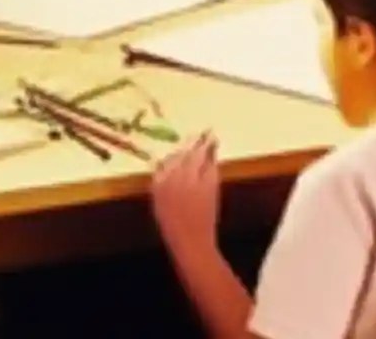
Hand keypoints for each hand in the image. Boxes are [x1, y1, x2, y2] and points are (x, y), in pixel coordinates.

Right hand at [151, 132, 220, 251]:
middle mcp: (173, 178)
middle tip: (201, 132)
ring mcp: (191, 180)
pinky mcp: (208, 184)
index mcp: (159, 183)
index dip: (177, 151)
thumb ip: (162, 184)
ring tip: (210, 134)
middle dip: (193, 142)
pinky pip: (210, 165)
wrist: (190, 242)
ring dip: (204, 144)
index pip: (167, 160)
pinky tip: (216, 150)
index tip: (184, 145)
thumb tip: (165, 166)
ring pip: (198, 156)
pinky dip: (213, 157)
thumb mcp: (160, 205)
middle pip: (183, 153)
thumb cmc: (174, 228)